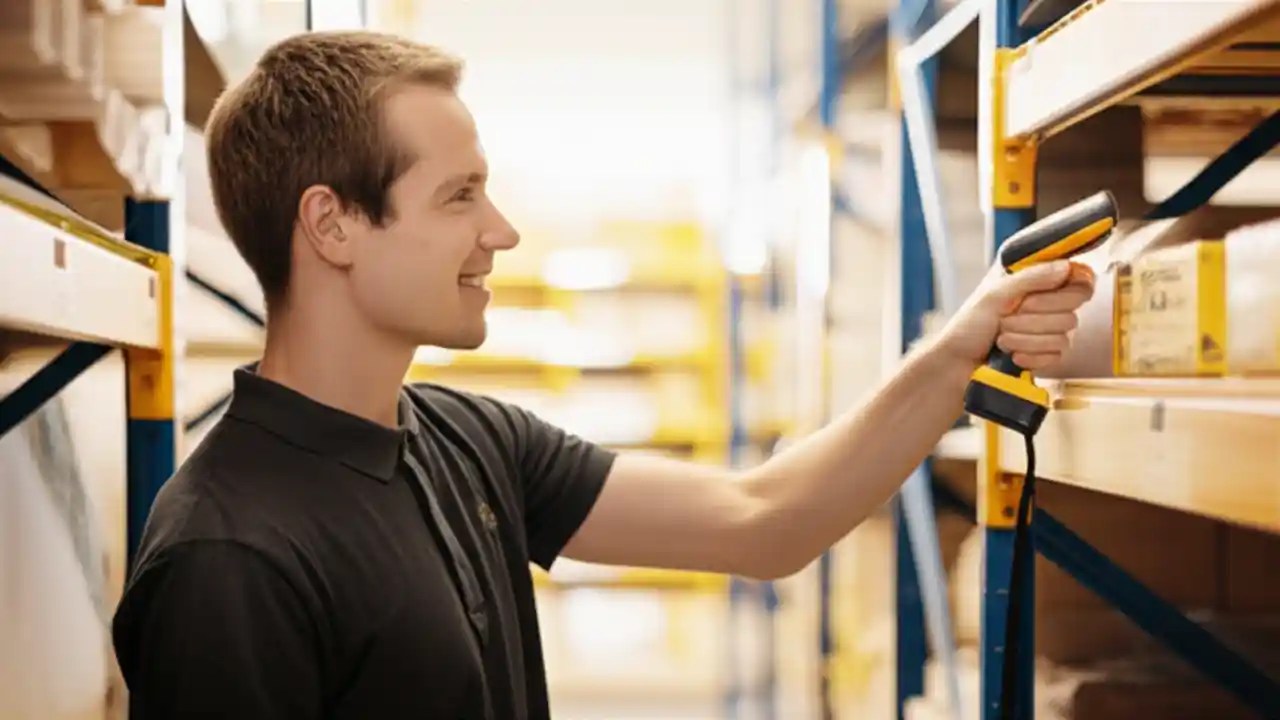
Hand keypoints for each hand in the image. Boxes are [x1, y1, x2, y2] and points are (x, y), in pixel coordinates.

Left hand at [938, 259, 1095, 370]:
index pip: (1079, 277)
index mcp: (1036, 279)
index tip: (1036, 295)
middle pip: (1073, 307)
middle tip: (1005, 318)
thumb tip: (1065, 267)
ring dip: (1026, 338)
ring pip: (1065, 332)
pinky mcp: (1049, 354)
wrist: (957, 364)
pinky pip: (1058, 354)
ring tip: (1001, 338)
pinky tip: (1011, 355)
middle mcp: (1049, 302)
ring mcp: (1051, 329)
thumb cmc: (969, 325)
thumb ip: (1030, 278)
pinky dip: (1031, 355)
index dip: (1067, 287)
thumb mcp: (994, 295)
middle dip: (1035, 316)